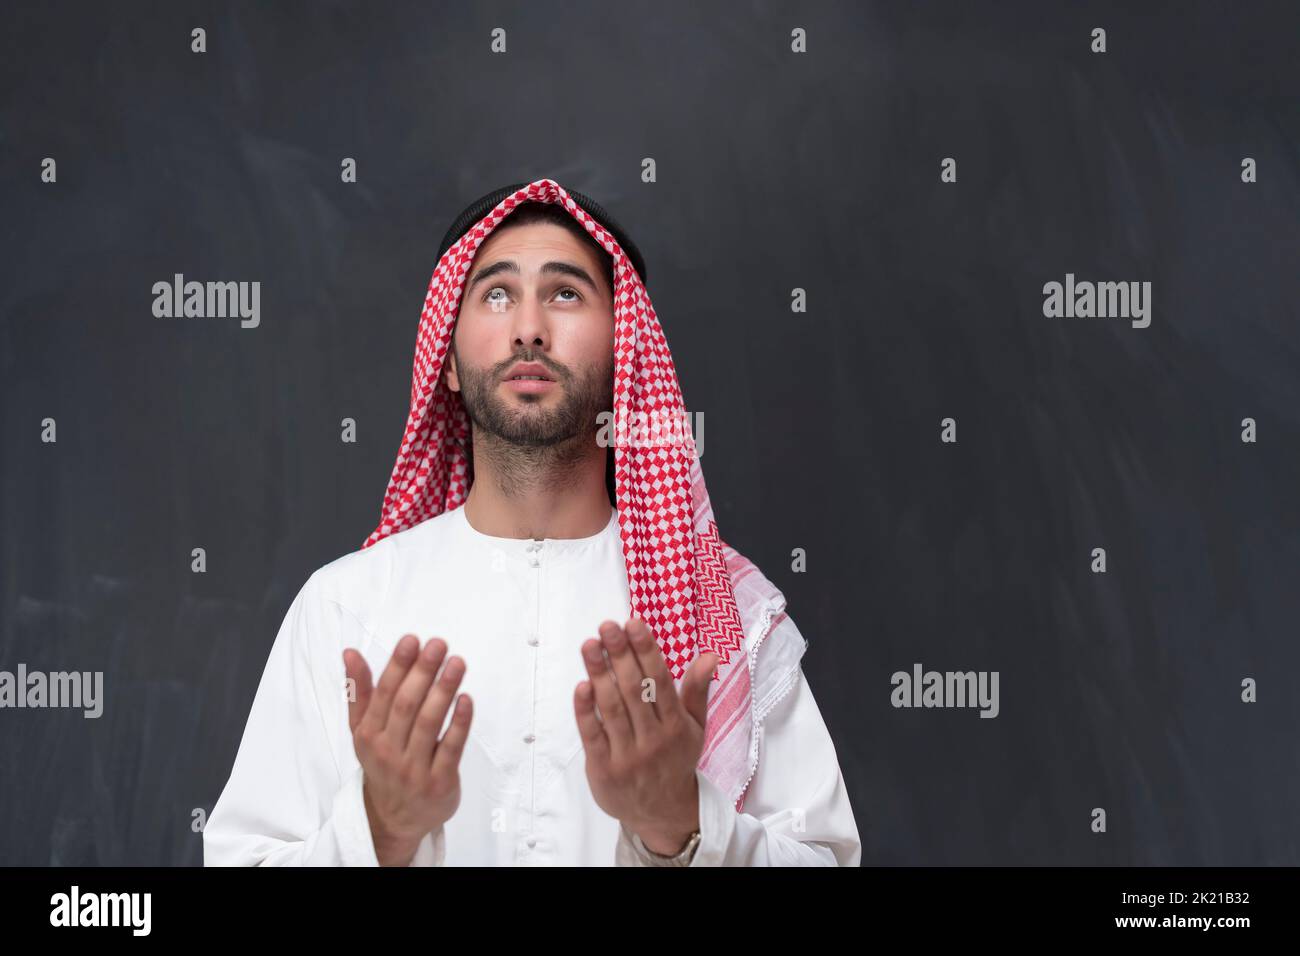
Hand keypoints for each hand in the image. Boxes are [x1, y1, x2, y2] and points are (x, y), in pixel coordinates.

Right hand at [343, 635, 471, 865]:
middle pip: (406, 706)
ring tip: (457, 664)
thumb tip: (350, 652)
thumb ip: (359, 691)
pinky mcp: (439, 782)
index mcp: (369, 735)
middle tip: (439, 645)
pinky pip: (451, 749)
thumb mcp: (363, 731)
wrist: (392, 820)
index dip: (398, 666)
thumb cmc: (383, 763)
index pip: (383, 694)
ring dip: (444, 691)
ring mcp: (413, 769)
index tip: (412, 640)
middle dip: (423, 672)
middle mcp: (388, 751)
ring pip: (429, 724)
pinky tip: (466, 699)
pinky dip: (459, 723)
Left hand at [573, 618, 719, 855]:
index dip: (646, 651)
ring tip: (590, 644)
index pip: (661, 681)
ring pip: (612, 708)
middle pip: (634, 690)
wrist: (663, 813)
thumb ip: (697, 690)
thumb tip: (711, 655)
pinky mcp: (604, 768)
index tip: (633, 623)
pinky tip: (582, 685)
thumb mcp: (695, 727)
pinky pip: (593, 734)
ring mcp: (628, 755)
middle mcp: (654, 739)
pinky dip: (586, 710)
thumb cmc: (676, 760)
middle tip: (607, 625)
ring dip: (599, 673)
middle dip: (620, 654)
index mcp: (676, 725)